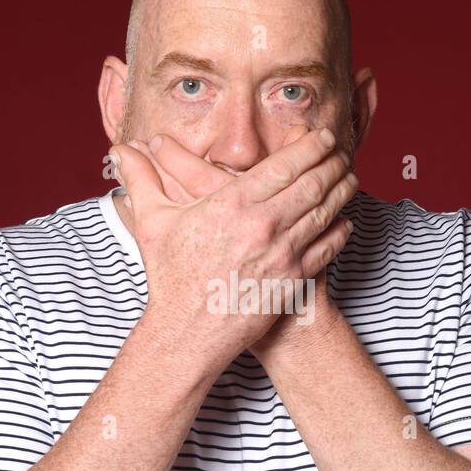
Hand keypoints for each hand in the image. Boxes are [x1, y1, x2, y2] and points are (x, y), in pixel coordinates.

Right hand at [108, 127, 356, 377]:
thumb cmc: (170, 278)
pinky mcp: (294, 281)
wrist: (188, 334)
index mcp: (232, 203)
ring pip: (327, 212)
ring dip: (343, 190)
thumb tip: (120, 150)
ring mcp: (283, 254)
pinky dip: (340, 231)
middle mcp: (264, 225)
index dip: (311, 146)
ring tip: (349, 177)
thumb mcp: (154, 224)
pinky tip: (344, 221)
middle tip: (343, 152)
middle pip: (314, 182)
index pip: (286, 164)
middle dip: (334, 162)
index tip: (323, 136)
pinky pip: (327, 248)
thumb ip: (143, 180)